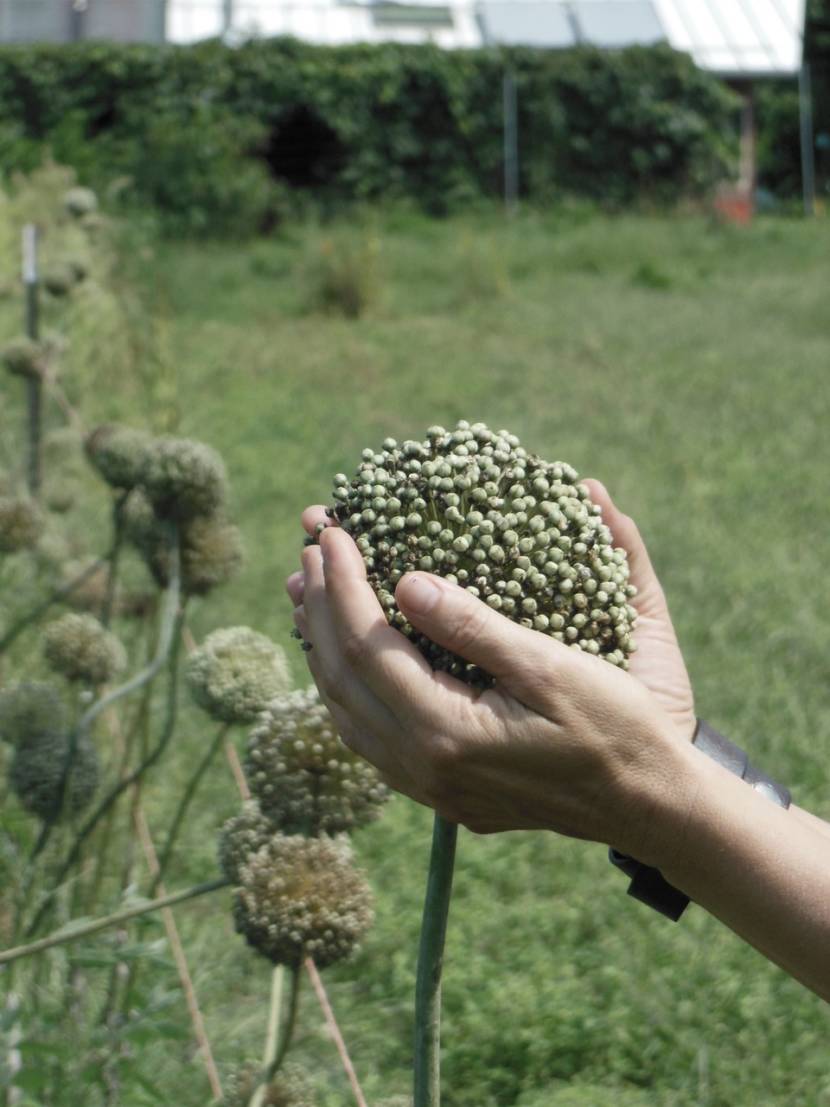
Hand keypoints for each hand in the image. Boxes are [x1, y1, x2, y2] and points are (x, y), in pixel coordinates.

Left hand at [285, 485, 696, 856]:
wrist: (645, 804)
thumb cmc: (612, 727)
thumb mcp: (550, 667)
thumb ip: (473, 627)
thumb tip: (406, 582)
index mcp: (445, 732)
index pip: (366, 645)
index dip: (342, 582)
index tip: (332, 532)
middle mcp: (422, 766)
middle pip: (341, 678)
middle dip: (320, 607)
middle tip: (310, 548)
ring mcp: (427, 787)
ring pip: (344, 712)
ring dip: (322, 647)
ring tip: (309, 594)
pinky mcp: (439, 792)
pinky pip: (368, 736)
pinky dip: (347, 687)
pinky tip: (348, 657)